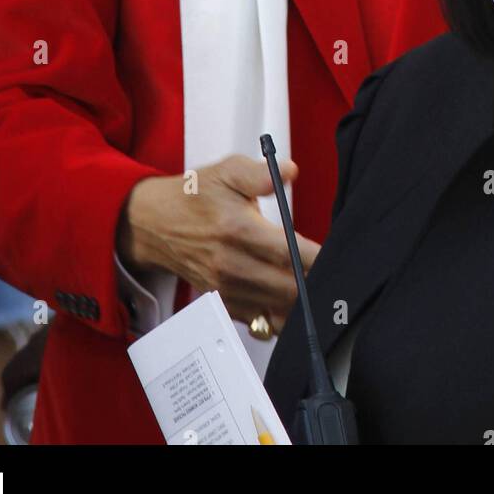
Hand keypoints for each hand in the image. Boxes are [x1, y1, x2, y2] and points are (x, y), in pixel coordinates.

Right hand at [116, 156, 320, 333]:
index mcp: (238, 230)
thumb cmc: (194, 197)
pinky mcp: (224, 305)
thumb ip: (261, 173)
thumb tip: (290, 170)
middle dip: (315, 284)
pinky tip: (291, 301)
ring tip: (315, 289)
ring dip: (300, 304)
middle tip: (334, 275)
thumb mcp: (227, 171)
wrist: (156, 224)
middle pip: (288, 289)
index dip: (318, 260)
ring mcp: (227, 289)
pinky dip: (280, 317)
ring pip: (278, 311)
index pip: (289, 253)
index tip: (337, 258)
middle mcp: (232, 265)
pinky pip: (261, 323)